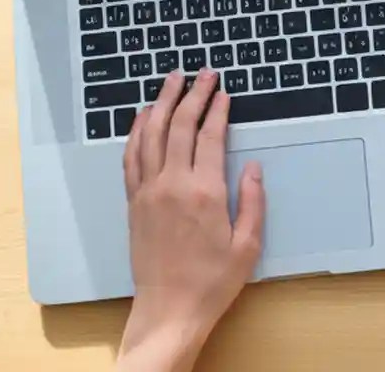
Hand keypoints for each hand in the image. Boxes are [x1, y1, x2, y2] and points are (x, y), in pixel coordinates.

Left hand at [117, 70, 265, 371]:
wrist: (169, 309)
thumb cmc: (212, 282)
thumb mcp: (248, 245)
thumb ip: (252, 201)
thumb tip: (252, 166)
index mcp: (205, 193)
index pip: (209, 137)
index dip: (217, 110)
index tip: (224, 92)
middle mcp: (172, 185)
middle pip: (179, 126)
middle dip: (193, 95)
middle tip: (203, 73)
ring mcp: (148, 192)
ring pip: (151, 134)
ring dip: (161, 103)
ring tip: (171, 80)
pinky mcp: (133, 203)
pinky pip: (131, 157)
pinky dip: (137, 131)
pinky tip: (143, 117)